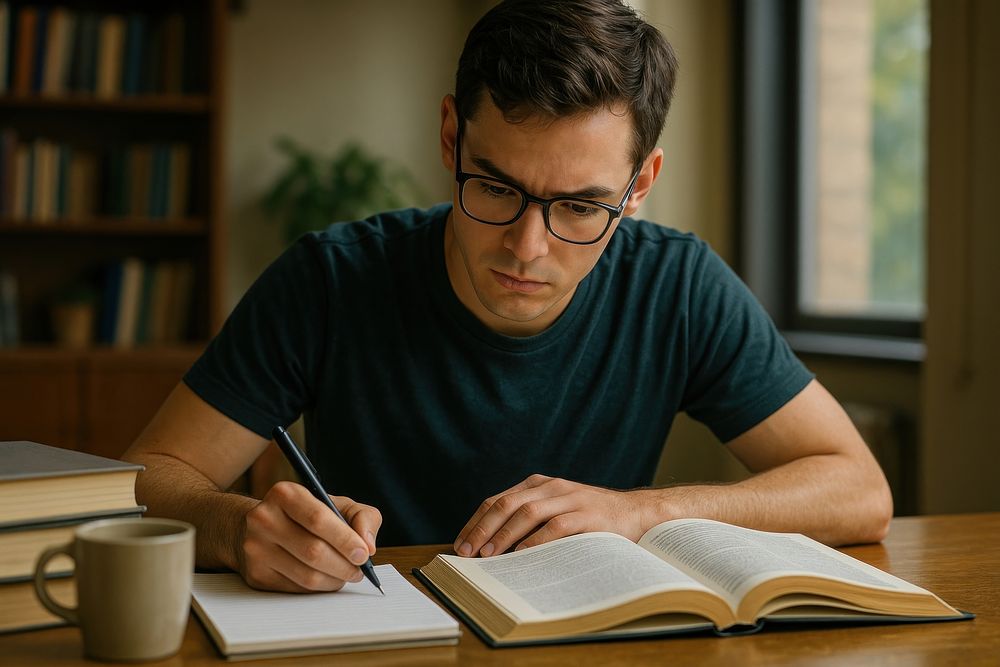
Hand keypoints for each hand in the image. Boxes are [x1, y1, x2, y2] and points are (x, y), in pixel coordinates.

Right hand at [238, 481, 381, 591]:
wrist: (259, 527)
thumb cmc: (305, 515)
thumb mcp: (335, 503)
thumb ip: (361, 516)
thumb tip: (368, 545)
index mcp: (285, 494)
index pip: (318, 519)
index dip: (345, 539)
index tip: (364, 553)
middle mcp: (265, 519)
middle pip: (313, 551)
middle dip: (344, 565)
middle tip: (359, 570)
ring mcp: (256, 548)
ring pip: (306, 575)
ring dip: (334, 580)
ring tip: (346, 575)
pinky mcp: (256, 574)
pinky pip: (296, 589)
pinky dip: (319, 588)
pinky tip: (326, 579)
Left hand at [453, 474, 654, 556]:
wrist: (636, 513)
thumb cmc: (590, 519)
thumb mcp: (556, 510)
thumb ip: (529, 519)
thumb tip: (490, 546)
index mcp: (538, 485)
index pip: (497, 500)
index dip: (475, 522)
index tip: (460, 543)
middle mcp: (551, 487)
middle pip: (506, 504)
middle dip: (482, 529)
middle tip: (466, 551)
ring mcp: (570, 499)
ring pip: (527, 513)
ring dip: (504, 535)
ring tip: (488, 555)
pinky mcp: (587, 515)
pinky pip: (555, 526)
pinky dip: (535, 541)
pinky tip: (521, 554)